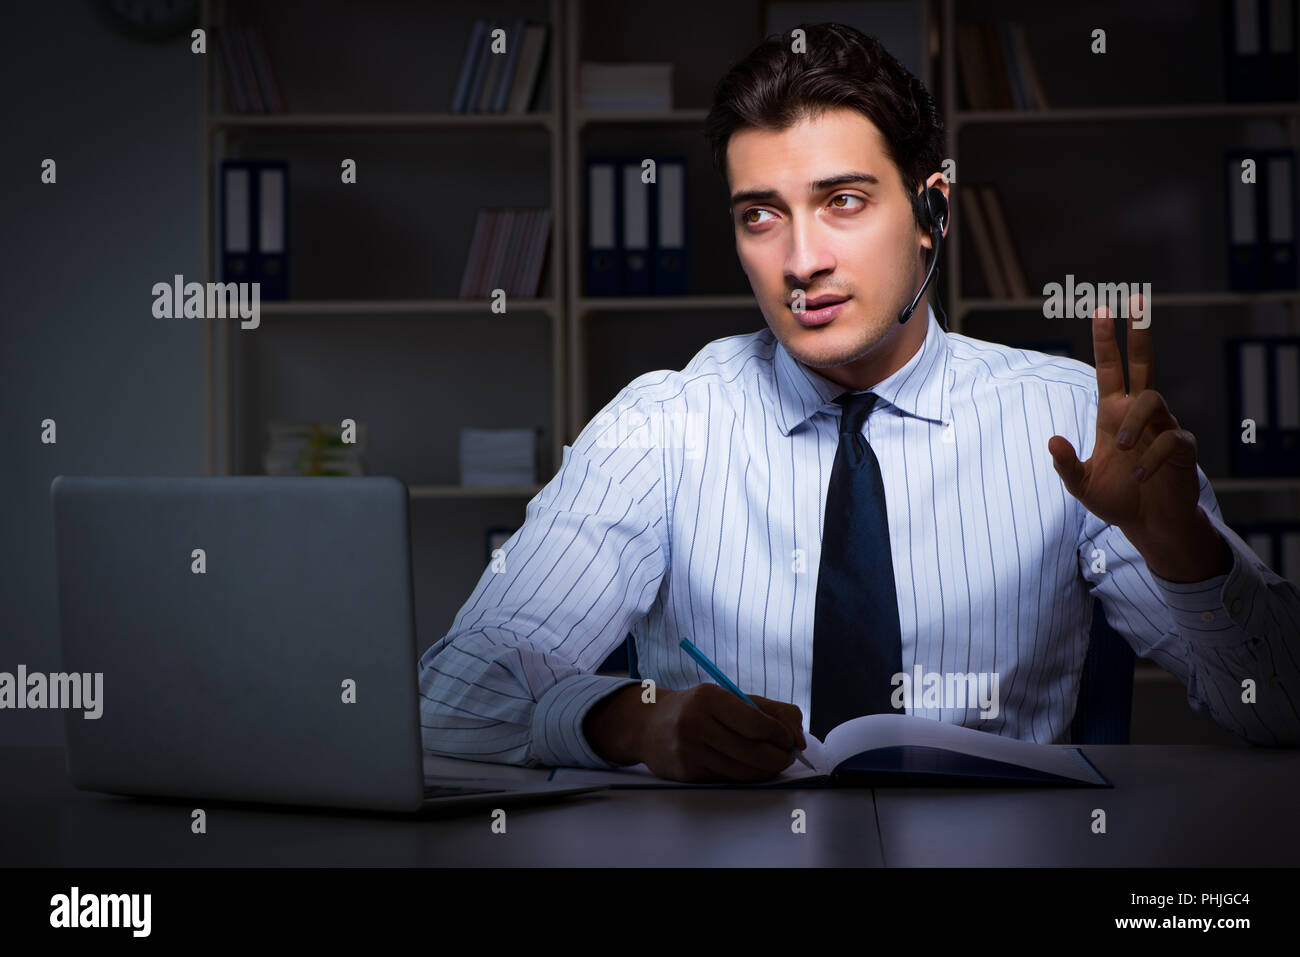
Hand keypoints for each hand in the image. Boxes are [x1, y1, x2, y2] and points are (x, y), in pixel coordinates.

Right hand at [638, 685, 806, 782]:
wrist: (649, 725)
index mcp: (709, 698)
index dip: (780, 735)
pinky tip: (751, 769)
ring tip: (773, 763)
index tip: (791, 739)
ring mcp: (689, 751)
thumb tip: (798, 737)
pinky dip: (746, 777)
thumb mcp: (728, 697)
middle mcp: (695, 723)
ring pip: (742, 770)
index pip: (756, 722)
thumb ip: (769, 710)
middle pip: (752, 750)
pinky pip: (728, 779)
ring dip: (766, 770)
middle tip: (788, 756)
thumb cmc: (697, 709)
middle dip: (778, 757)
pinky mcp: (686, 773)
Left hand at [1047, 295, 1229, 581]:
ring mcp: (1163, 427)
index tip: (1101, 309)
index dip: (1106, 341)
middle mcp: (1139, 414)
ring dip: (1134, 421)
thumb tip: (1052, 439)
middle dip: (1139, 333)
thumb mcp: (1080, 484)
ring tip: (1122, 448)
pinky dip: (1150, 459)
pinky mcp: (1182, 448)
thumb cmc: (1116, 498)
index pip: (1110, 369)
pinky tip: (1138, 478)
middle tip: (1136, 299)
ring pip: (1153, 400)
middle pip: (1143, 364)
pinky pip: (1170, 439)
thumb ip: (1065, 464)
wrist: (1148, 524)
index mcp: (1113, 414)